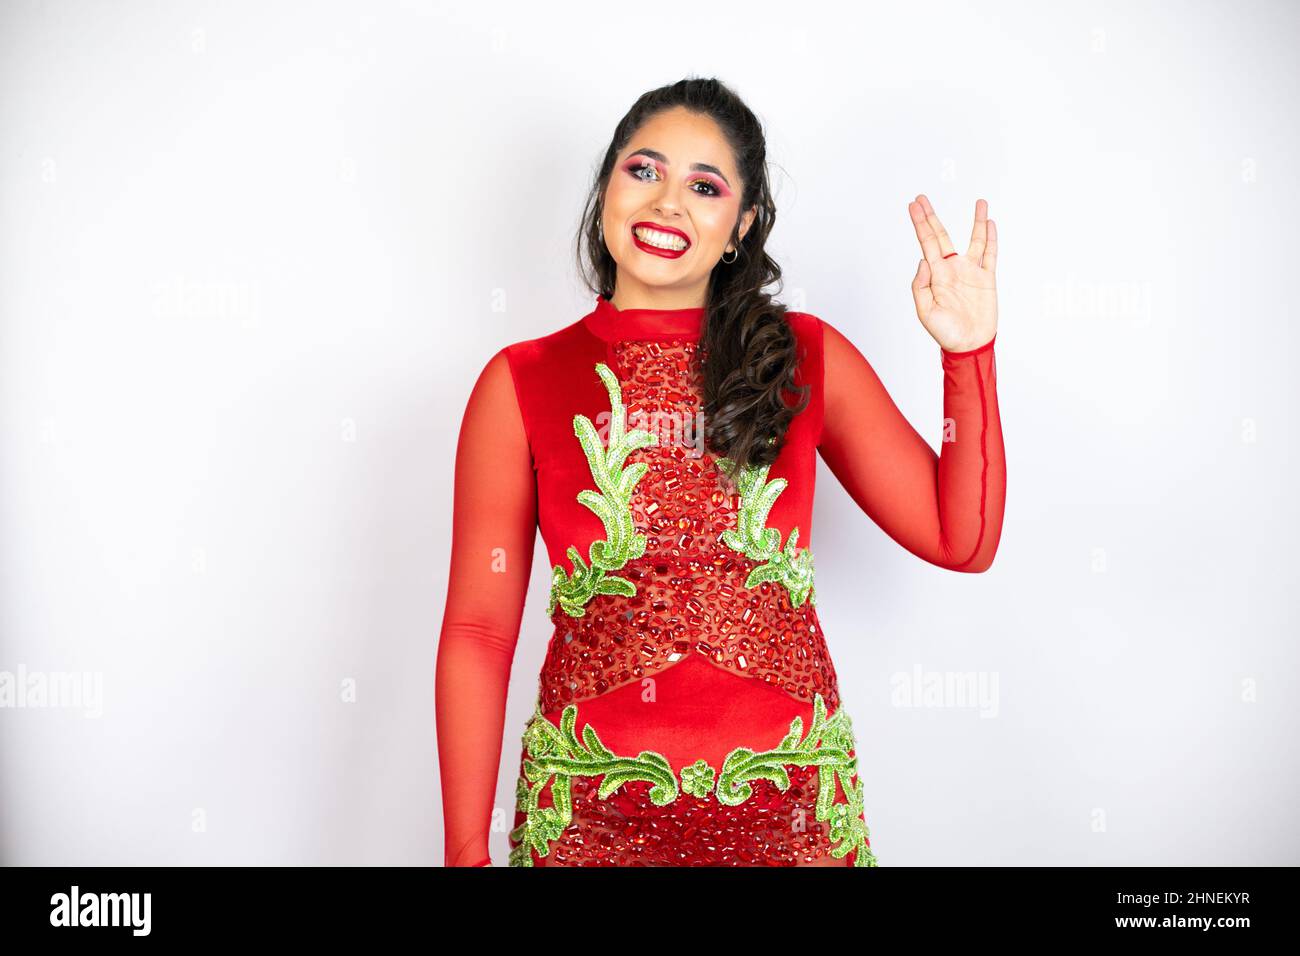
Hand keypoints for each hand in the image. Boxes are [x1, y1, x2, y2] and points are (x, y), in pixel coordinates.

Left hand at [907, 195, 997, 351]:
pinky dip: (991, 239)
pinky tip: (990, 224)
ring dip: (977, 221)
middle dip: (931, 217)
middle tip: (922, 198)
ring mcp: (970, 272)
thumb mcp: (925, 312)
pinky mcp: (987, 279)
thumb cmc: (945, 333)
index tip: (913, 205)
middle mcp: (952, 269)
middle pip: (941, 236)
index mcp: (936, 275)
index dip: (920, 223)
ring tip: (980, 202)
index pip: (926, 243)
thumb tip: (923, 260)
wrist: (968, 345)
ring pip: (974, 239)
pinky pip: (990, 255)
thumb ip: (921, 286)